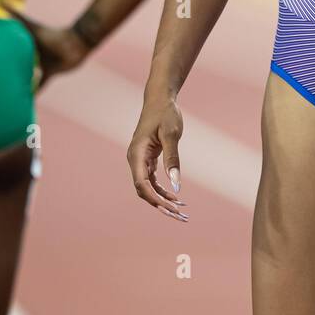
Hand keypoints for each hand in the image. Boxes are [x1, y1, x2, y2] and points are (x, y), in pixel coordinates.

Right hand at [0, 2, 89, 90]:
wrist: (76, 44)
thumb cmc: (52, 34)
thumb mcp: (31, 26)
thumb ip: (16, 15)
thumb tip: (0, 0)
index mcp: (23, 47)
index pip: (7, 54)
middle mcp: (29, 57)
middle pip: (14, 67)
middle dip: (5, 75)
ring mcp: (38, 66)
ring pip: (25, 79)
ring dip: (18, 86)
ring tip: (4, 96)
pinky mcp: (48, 74)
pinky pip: (39, 86)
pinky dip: (34, 93)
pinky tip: (25, 102)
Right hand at [126, 96, 187, 221]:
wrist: (160, 99)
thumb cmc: (165, 114)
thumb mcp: (172, 135)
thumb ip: (172, 159)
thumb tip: (176, 185)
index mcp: (136, 154)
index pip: (141, 184)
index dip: (154, 199)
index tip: (170, 209)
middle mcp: (135, 160)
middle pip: (143, 190)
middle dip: (160, 204)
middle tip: (178, 215)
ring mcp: (139, 161)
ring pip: (147, 188)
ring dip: (162, 200)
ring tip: (179, 210)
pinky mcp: (146, 160)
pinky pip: (151, 181)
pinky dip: (162, 190)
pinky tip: (175, 197)